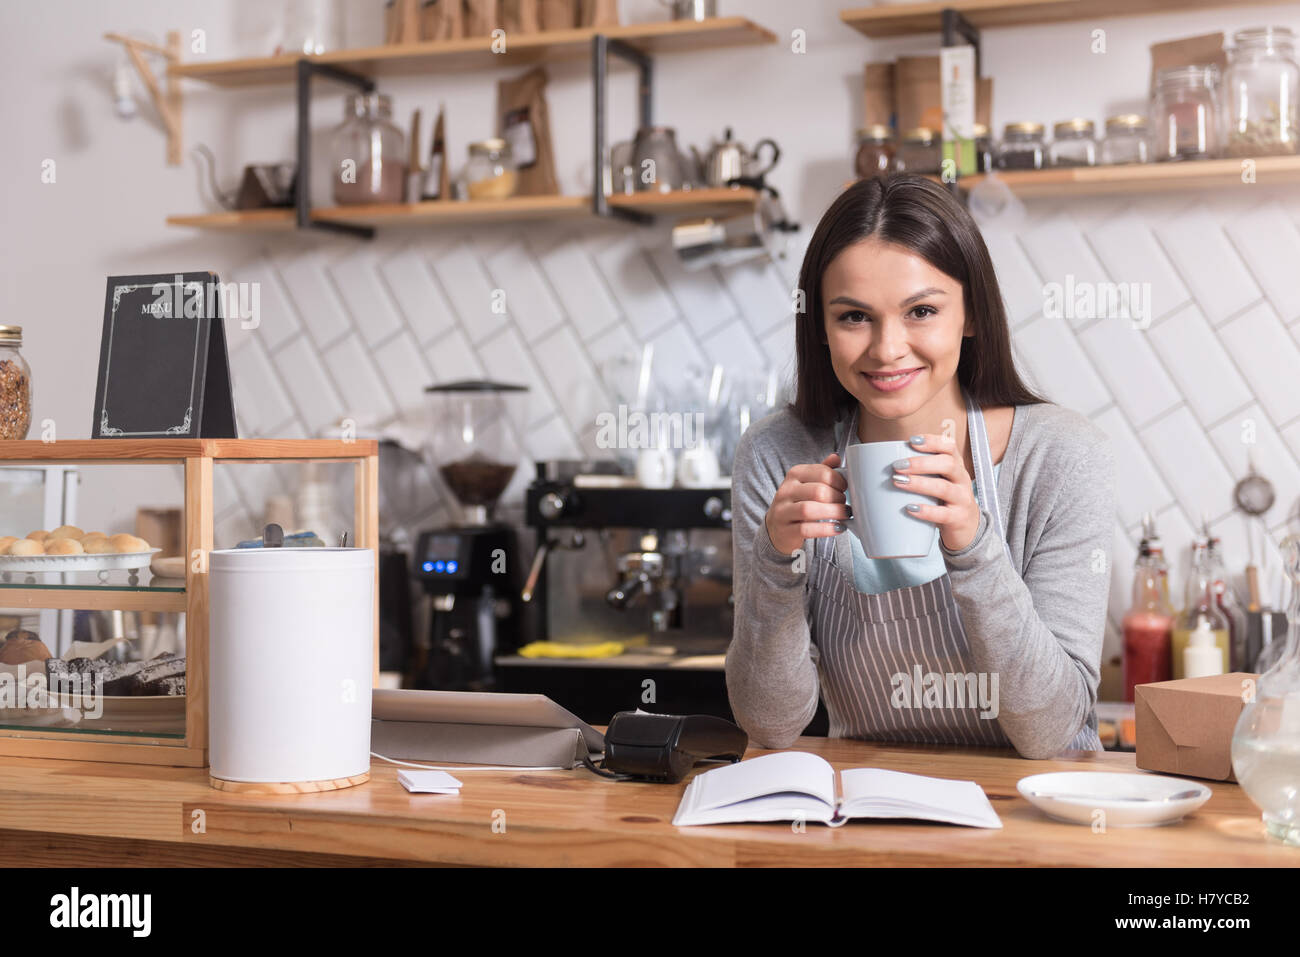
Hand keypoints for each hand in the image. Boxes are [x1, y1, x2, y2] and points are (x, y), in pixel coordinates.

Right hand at [764, 453, 849, 555]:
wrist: (777, 528)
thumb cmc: (798, 503)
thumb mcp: (808, 483)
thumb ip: (823, 471)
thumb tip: (836, 457)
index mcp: (794, 474)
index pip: (822, 472)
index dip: (839, 481)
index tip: (845, 489)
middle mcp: (786, 490)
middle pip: (818, 491)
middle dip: (838, 498)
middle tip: (845, 505)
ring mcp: (783, 511)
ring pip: (809, 509)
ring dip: (833, 513)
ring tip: (844, 515)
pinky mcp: (785, 530)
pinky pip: (807, 529)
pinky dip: (826, 529)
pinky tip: (837, 528)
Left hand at [892, 433, 981, 552]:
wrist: (967, 528)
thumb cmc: (943, 500)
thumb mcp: (936, 481)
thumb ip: (917, 471)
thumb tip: (873, 465)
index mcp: (954, 466)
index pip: (949, 446)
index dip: (932, 441)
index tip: (912, 441)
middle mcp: (961, 479)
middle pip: (948, 464)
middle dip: (921, 463)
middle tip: (897, 465)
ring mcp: (962, 499)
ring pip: (944, 488)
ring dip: (919, 483)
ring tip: (898, 482)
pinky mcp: (958, 518)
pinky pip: (943, 514)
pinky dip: (926, 511)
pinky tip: (910, 508)